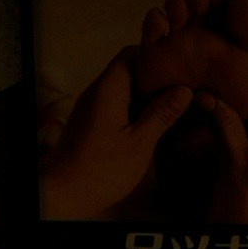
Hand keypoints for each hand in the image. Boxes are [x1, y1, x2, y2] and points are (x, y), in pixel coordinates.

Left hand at [34, 52, 179, 219]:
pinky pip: (116, 104)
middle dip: (154, 75)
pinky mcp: (91, 122)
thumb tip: (184, 91)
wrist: (63, 195)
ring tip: (173, 102)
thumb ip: (161, 114)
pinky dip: (134, 106)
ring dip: (145, 93)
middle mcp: (97, 92)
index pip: (132, 53)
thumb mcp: (139, 143)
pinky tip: (152, 119)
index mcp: (108, 89)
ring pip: (123, 87)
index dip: (156, 55)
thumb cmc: (100, 171)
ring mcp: (92, 107)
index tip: (179, 64)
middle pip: (128, 69)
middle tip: (183, 85)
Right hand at [134, 0, 247, 111]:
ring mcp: (179, 42)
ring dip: (178, 4)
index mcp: (230, 30)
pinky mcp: (156, 54)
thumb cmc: (237, 97)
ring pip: (174, 4)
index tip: (221, 9)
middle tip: (201, 12)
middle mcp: (205, 33)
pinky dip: (155, 18)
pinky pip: (151, 23)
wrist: (206, 129)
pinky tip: (165, 29)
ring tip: (183, 25)